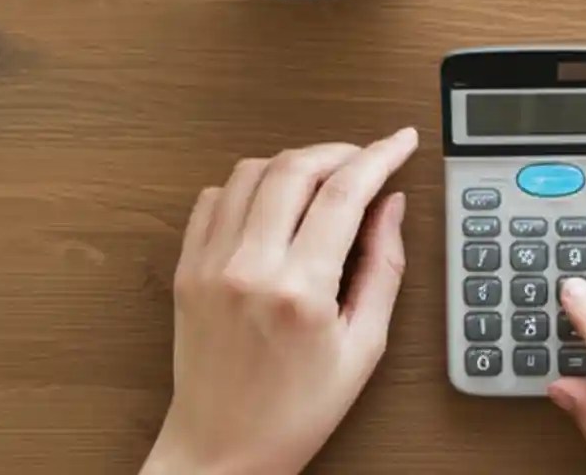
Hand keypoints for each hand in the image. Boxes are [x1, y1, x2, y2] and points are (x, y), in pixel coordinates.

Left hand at [141, 128, 419, 474]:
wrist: (222, 450)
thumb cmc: (295, 411)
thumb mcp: (364, 347)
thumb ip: (384, 268)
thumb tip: (391, 206)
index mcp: (301, 291)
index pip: (345, 192)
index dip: (380, 156)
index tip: (400, 142)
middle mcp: (249, 268)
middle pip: (296, 167)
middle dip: (339, 150)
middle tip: (365, 158)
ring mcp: (210, 264)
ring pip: (251, 172)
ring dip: (293, 162)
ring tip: (322, 179)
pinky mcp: (185, 269)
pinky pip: (212, 198)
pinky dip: (247, 185)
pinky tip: (272, 202)